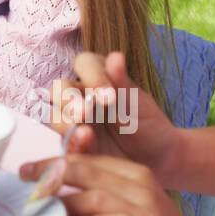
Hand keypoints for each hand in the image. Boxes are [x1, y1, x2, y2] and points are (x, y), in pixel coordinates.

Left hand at [20, 152, 214, 215]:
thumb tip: (53, 182)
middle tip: (26, 183)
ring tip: (45, 211)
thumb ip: (99, 188)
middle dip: (50, 174)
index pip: (87, 158)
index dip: (53, 161)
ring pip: (97, 196)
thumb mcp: (129, 203)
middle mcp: (141, 187)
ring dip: (66, 203)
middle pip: (87, 171)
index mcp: (133, 174)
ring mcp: (148, 212)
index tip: (26, 169)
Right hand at [48, 51, 181, 181]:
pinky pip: (65, 142)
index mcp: (98, 77)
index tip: (110, 96)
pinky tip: (87, 145)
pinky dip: (73, 143)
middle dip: (69, 98)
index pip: (84, 64)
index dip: (92, 76)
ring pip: (56, 115)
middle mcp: (81, 96)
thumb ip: (122, 83)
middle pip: (60, 88)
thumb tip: (115, 56)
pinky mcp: (73, 144)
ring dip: (67, 122)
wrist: (157, 159)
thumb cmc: (148, 125)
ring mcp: (74, 121)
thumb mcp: (138, 104)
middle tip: (84, 112)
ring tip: (86, 134)